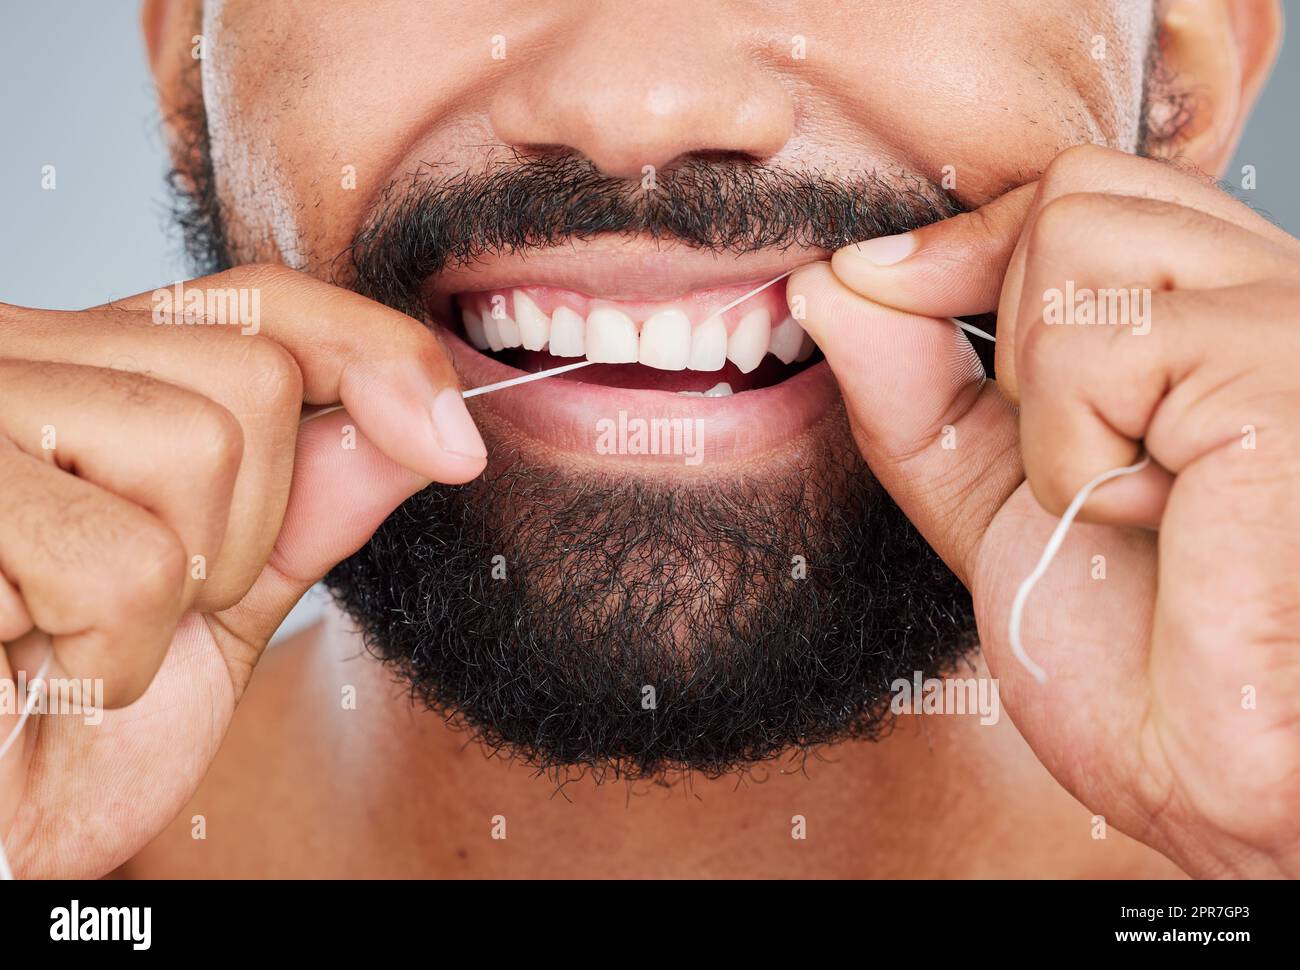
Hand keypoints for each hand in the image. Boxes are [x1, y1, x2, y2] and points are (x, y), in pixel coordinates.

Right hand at [0, 264, 484, 877]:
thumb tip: (426, 425)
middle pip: (255, 376)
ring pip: (198, 449)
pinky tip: (36, 665)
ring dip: (175, 598)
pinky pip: (123, 562)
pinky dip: (113, 655)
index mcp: (96, 369)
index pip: (268, 301)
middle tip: (155, 605)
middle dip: (246, 530)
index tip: (459, 451)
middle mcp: (23, 356)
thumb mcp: (229, 603)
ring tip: (86, 634)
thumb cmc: (79, 718)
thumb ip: (315, 506)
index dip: (379, 358)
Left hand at [791, 145, 1299, 877]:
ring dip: (1048, 408)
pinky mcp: (1285, 372)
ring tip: (1127, 501)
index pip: (1081, 192)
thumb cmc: (1128, 652)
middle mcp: (1274, 294)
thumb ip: (917, 384)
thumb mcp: (991, 492)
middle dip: (1015, 337)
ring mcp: (1291, 322)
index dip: (969, 246)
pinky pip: (1103, 345)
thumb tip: (834, 279)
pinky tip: (1158, 520)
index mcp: (1218, 313)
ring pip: (1076, 248)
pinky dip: (1080, 455)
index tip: (881, 290)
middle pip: (1073, 198)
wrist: (1200, 772)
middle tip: (1073, 463)